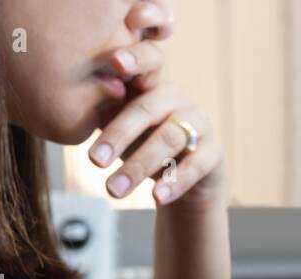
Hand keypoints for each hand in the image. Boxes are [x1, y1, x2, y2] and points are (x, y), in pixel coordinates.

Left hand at [88, 40, 225, 208]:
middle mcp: (176, 98)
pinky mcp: (214, 150)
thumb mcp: (120, 129)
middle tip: (94, 161)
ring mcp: (199, 122)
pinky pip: (195, 165)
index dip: (135, 59)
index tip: (115, 61)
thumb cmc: (142, 148)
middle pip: (146, 110)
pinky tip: (156, 198)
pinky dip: (174, 182)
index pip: (146, 63)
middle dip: (118, 136)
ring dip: (139, 166)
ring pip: (168, 139)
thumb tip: (86, 99)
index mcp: (150, 84)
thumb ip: (106, 111)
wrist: (183, 184)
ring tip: (114, 190)